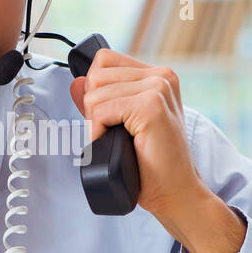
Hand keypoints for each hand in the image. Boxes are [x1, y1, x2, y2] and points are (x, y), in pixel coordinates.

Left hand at [69, 48, 245, 252]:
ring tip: (122, 141)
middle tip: (118, 134)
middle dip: (95, 110)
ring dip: (98, 124)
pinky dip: (100, 133)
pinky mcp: (151, 106)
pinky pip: (100, 111)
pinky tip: (121, 145)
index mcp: (158, 75)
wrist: (176, 192)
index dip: (97, 91)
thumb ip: (100, 100)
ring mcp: (158, 89)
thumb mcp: (123, 123)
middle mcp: (161, 76)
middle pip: (96, 76)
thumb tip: (75, 82)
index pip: (104, 60)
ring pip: (95, 94)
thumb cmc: (152, 163)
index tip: (112, 118)